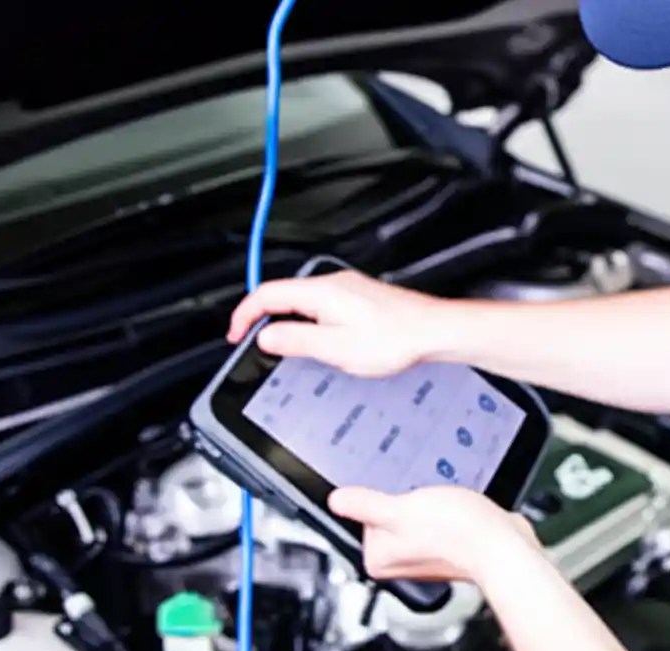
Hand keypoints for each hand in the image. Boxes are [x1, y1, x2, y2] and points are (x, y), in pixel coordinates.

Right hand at [227, 271, 448, 376]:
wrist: (434, 331)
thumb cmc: (395, 338)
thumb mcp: (336, 348)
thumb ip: (297, 341)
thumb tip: (267, 337)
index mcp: (321, 292)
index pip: (266, 295)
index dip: (244, 315)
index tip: (236, 334)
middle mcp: (333, 283)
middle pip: (282, 294)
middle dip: (262, 317)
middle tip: (252, 342)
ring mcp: (348, 289)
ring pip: (302, 300)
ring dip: (286, 320)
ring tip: (282, 345)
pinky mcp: (360, 298)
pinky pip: (322, 304)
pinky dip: (307, 320)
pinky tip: (317, 338)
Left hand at [327, 485, 540, 583]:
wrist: (502, 544)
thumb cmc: (456, 533)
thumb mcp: (400, 509)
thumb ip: (364, 504)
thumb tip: (337, 501)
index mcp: (378, 558)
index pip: (364, 515)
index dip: (381, 500)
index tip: (396, 498)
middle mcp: (400, 560)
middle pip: (389, 514)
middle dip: (405, 502)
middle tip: (422, 501)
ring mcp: (424, 552)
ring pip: (414, 513)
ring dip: (426, 502)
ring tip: (441, 505)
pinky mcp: (447, 542)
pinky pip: (435, 515)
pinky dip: (443, 507)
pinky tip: (453, 507)